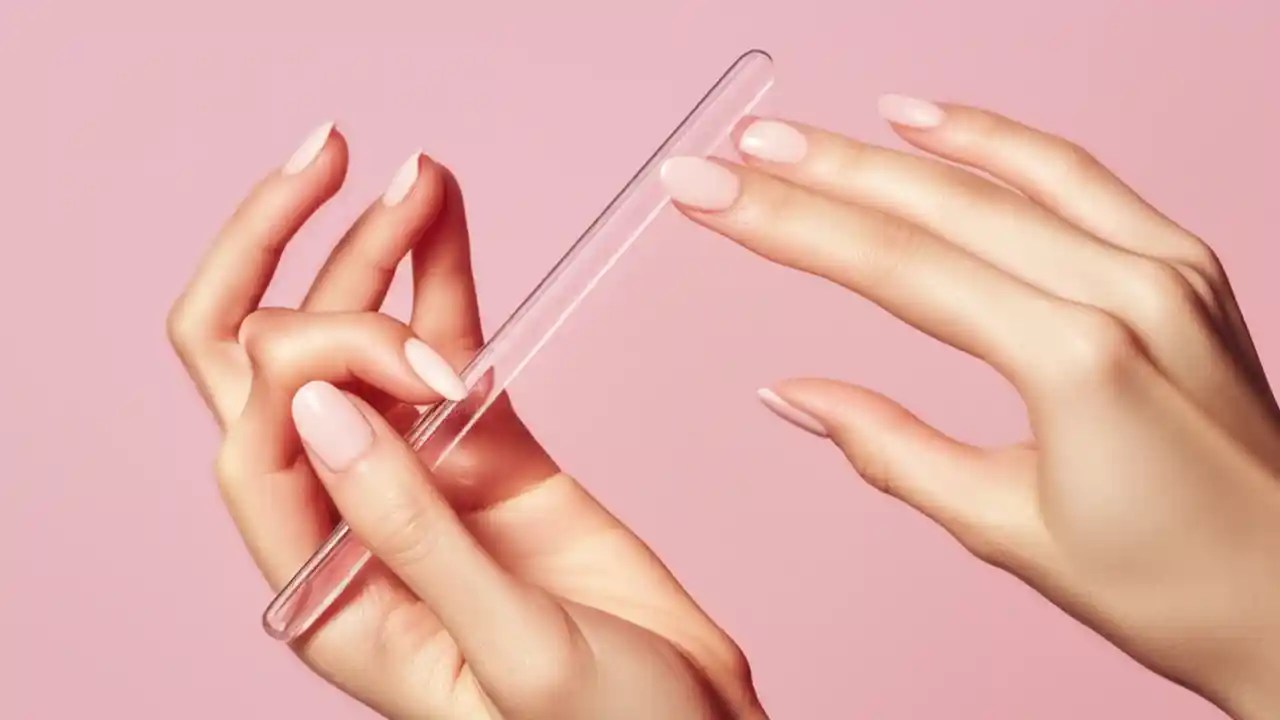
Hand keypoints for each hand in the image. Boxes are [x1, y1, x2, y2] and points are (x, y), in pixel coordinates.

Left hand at [168, 124, 763, 718]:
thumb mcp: (513, 651)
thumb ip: (411, 534)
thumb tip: (319, 406)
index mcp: (329, 593)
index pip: (257, 443)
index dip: (317, 364)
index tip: (424, 365)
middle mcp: (353, 524)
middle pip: (271, 370)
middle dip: (284, 257)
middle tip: (331, 164)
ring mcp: (423, 478)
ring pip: (367, 341)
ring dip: (377, 249)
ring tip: (413, 172)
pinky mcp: (491, 454)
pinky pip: (448, 349)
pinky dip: (442, 277)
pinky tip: (442, 210)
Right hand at [661, 99, 1279, 718]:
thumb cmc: (1170, 586)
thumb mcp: (1007, 528)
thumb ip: (889, 448)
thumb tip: (790, 393)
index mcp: (1077, 362)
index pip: (897, 271)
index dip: (789, 227)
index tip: (709, 193)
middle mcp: (1127, 292)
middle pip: (937, 210)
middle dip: (819, 176)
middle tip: (729, 150)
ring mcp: (1164, 268)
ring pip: (1002, 178)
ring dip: (893, 150)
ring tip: (801, 134)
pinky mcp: (1183, 265)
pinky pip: (1079, 177)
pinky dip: (1000, 141)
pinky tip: (933, 122)